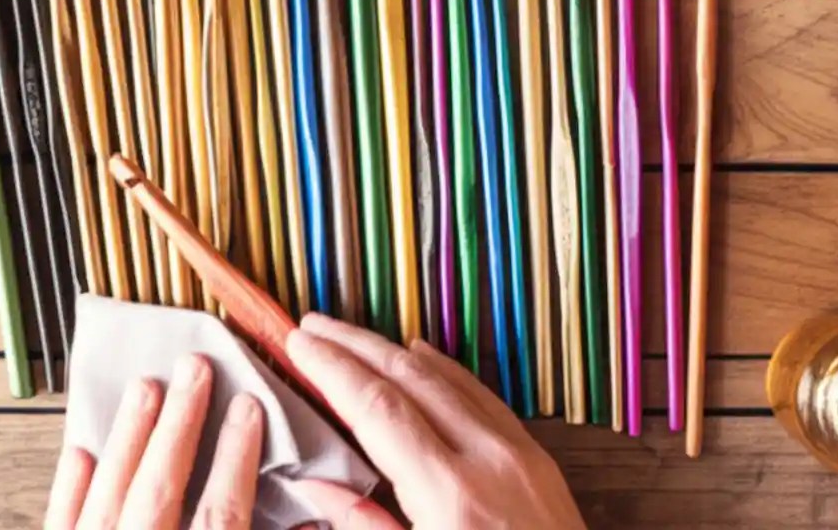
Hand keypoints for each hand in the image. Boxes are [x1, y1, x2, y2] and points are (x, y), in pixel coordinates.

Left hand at [44, 355, 264, 529]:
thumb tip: (312, 519)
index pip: (220, 511)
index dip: (237, 456)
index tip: (247, 407)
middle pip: (161, 488)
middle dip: (179, 423)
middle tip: (194, 369)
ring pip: (109, 496)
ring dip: (128, 438)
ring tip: (143, 387)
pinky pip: (61, 525)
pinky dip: (69, 490)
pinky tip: (80, 453)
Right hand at [286, 314, 585, 528]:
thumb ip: (364, 526)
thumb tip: (317, 486)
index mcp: (449, 496)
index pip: (376, 407)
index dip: (332, 368)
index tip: (300, 343)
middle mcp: (487, 459)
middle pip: (408, 376)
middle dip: (355, 345)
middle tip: (313, 327)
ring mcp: (518, 452)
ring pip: (446, 377)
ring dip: (393, 350)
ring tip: (352, 337)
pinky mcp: (537, 455)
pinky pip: (481, 394)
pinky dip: (443, 369)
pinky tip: (420, 355)